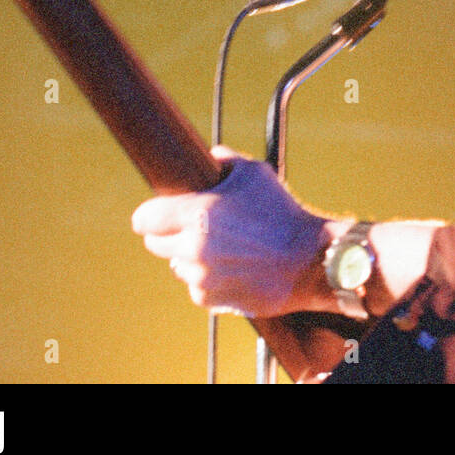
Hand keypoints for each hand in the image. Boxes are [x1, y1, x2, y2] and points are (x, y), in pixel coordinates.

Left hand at [131, 146, 328, 316]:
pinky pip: (196, 288)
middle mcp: (192, 247)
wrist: (310, 259)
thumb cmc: (283, 213)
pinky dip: (208, 280)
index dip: (150, 214)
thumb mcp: (256, 174)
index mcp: (196, 214)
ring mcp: (200, 276)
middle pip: (155, 243)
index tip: (156, 214)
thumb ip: (226, 161)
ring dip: (190, 259)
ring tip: (222, 250)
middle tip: (195, 228)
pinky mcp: (211, 299)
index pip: (144, 219)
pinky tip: (232, 268)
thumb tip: (211, 156)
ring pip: (177, 266)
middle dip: (171, 234)